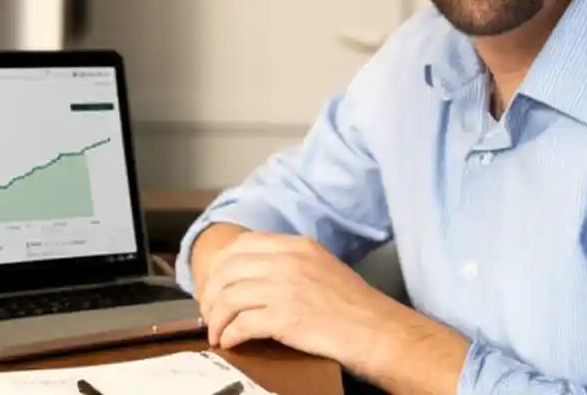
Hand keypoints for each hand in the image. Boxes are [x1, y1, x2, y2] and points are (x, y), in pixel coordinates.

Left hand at [198, 231, 399, 366]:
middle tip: (211, 313)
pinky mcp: (284, 317)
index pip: (241, 245)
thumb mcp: (321, 266)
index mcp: (296, 245)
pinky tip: (230, 342)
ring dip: (216, 319)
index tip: (217, 285)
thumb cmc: (354, 306)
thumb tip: (256, 273)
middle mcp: (288, 261)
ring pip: (228, 297)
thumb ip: (291, 262)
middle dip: (212, 294)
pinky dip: (229, 335)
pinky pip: (240, 324)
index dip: (221, 266)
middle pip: (228, 270)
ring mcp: (285, 288)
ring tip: (217, 332)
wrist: (376, 330)